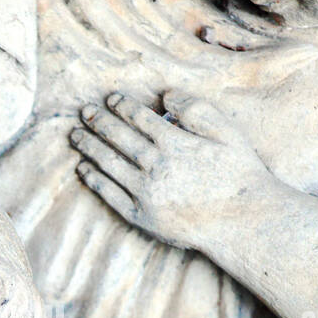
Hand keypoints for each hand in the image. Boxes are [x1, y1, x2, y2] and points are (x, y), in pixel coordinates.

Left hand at [71, 92, 269, 248]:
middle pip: (118, 138)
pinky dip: (95, 180)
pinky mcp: (143, 217)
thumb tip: (165, 95)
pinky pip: (111, 195)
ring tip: (75, 135)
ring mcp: (147, 194)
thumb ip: (196, 110)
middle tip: (83, 111)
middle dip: (98, 121)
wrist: (243, 222)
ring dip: (89, 147)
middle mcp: (156, 167)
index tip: (111, 98)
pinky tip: (84, 168)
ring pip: (110, 164)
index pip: (139, 119)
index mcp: (175, 143)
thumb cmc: (239, 174)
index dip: (122, 106)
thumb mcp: (227, 132)